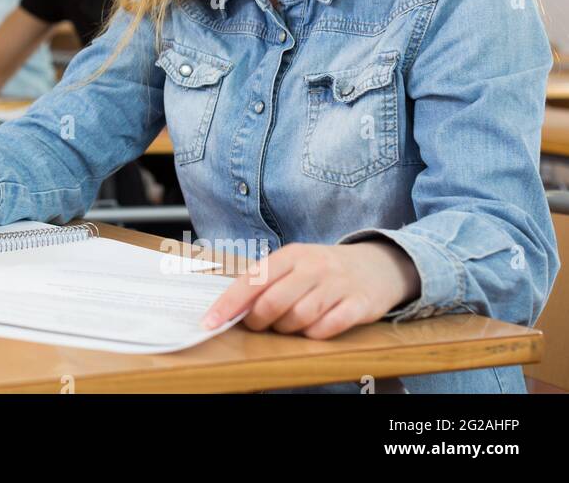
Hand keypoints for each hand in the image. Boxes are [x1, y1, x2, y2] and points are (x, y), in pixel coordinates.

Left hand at [200, 240, 420, 339]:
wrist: (377, 265)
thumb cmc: (323, 269)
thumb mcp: (294, 264)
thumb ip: (265, 282)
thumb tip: (229, 307)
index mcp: (290, 255)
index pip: (251, 281)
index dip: (228, 304)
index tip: (209, 323)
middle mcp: (313, 266)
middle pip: (273, 303)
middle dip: (259, 321)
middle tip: (259, 324)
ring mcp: (337, 285)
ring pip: (299, 317)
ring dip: (287, 329)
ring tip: (288, 325)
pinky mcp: (358, 304)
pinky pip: (328, 328)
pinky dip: (314, 334)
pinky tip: (313, 328)